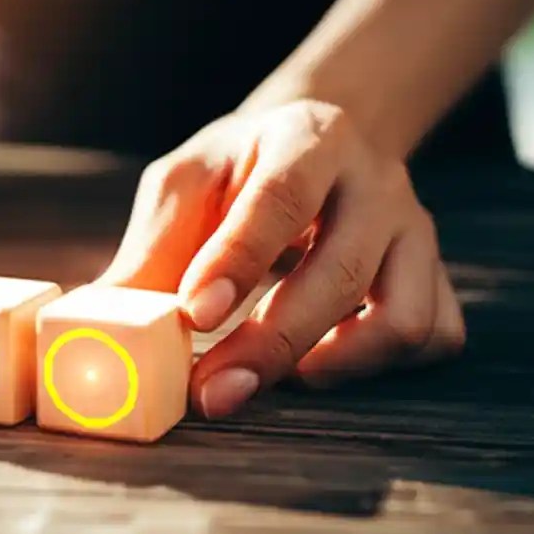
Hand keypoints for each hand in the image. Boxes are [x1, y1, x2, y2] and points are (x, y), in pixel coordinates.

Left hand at [99, 100, 465, 417]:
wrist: (317, 148)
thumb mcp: (187, 185)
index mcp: (308, 140)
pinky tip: (323, 364)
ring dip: (335, 365)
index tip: (194, 315)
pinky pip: (434, 337)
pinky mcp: (435, 275)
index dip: (237, 261)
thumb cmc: (240, 173)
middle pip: (338, 273)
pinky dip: (380, 367)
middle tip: (213, 393)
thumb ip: (152, 249)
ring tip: (275, 376)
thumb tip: (98, 322)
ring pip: (400, 317)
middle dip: (270, 344)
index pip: (279, 200)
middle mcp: (376, 182)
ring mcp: (415, 231)